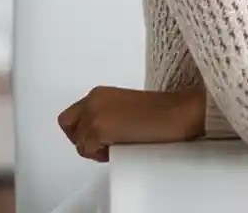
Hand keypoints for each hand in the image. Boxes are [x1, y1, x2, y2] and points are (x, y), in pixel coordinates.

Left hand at [57, 86, 205, 161]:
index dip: (84, 129)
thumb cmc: (164, 111)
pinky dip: (102, 155)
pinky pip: (88, 151)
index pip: (74, 115)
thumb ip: (107, 113)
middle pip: (68, 126)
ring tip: (119, 145)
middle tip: (103, 145)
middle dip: (82, 138)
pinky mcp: (100, 130)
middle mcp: (93, 100)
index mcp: (99, 93)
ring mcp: (94, 115)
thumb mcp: (126, 106)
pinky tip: (121, 147)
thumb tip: (98, 135)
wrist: (179, 112)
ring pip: (79, 142)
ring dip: (95, 148)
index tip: (101, 137)